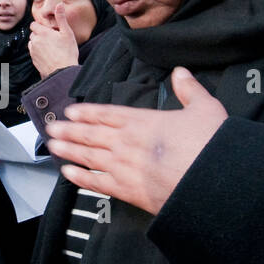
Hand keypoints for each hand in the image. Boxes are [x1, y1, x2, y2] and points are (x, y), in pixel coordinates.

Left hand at [29, 5, 79, 75]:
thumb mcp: (67, 33)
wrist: (63, 72)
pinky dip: (38, 52)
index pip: (33, 24)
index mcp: (42, 33)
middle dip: (40, 35)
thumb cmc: (67, 52)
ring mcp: (33, 52)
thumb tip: (59, 4)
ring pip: (32, 43)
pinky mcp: (34, 61)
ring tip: (50, 48)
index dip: (40, 26)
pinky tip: (48, 55)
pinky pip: (33, 53)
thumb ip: (61, 18)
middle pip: (33, 34)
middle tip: (51, 39)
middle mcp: (35, 41)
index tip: (48, 29)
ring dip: (38, 44)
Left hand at [44, 68, 227, 215]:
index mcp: (143, 121)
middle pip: (91, 134)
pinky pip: (96, 183)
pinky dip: (80, 178)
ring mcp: (124, 167)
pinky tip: (68, 174)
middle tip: (52, 128)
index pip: (107, 114)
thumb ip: (190, 89)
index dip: (87, 112)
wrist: (211, 181)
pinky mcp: (127, 190)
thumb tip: (182, 72)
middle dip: (70, 131)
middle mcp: (127, 142)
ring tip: (53, 146)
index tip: (71, 111)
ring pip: (88, 156)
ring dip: (69, 150)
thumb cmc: (210, 146)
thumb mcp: (205, 108)